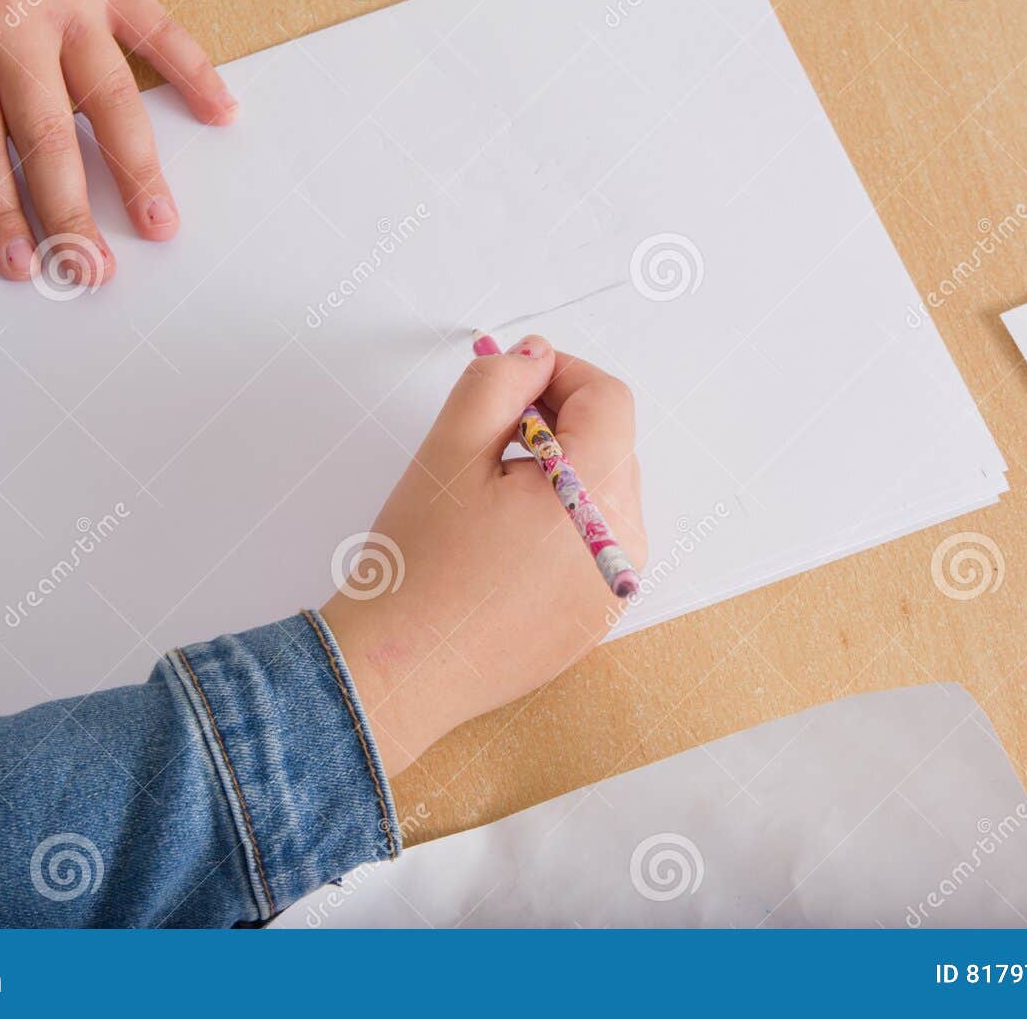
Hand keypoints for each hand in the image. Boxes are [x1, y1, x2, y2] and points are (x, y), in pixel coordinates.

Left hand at [0, 0, 237, 283]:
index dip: (0, 209)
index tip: (22, 262)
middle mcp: (16, 21)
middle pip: (50, 135)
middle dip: (73, 210)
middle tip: (94, 270)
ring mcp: (70, 0)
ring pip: (111, 96)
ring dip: (140, 165)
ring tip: (162, 222)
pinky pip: (160, 30)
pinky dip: (195, 71)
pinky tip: (223, 113)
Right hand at [322, 337, 645, 774]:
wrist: (401, 669)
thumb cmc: (419, 564)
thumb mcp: (449, 449)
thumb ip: (498, 383)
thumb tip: (536, 356)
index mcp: (596, 495)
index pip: (609, 399)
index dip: (561, 373)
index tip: (513, 377)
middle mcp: (624, 542)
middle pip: (610, 446)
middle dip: (556, 424)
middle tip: (489, 435)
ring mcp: (615, 585)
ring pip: (602, 495)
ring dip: (558, 476)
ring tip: (489, 498)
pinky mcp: (596, 617)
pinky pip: (593, 545)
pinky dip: (558, 526)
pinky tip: (499, 544)